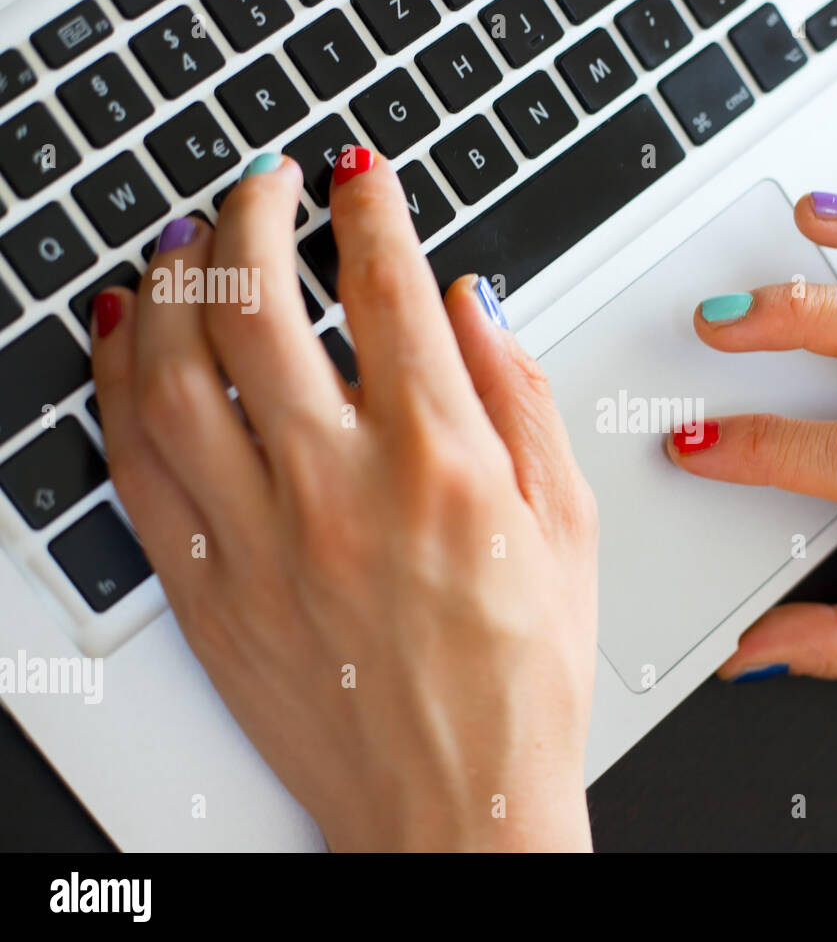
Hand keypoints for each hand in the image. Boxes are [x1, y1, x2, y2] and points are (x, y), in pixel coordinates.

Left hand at [90, 150, 597, 850]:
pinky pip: (133, 463)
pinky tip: (131, 336)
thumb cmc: (522, 680)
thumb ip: (521, 399)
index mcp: (443, 468)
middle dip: (253, 212)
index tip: (361, 178)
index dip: (369, 209)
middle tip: (267, 185)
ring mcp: (259, 541)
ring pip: (173, 371)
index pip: (387, 289)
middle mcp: (340, 492)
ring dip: (175, 281)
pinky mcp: (207, 589)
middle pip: (256, 304)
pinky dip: (118, 381)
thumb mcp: (568, 526)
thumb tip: (474, 305)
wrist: (457, 807)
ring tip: (194, 242)